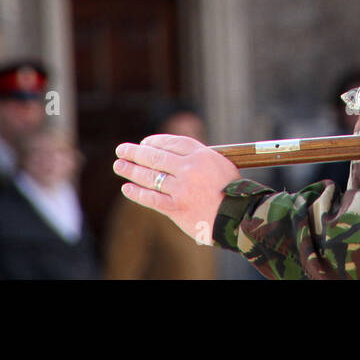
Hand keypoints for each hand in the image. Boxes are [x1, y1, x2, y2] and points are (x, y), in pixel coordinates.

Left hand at [113, 134, 242, 244]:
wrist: (240, 217)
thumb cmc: (233, 191)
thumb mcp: (221, 165)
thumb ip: (199, 160)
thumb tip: (172, 157)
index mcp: (202, 155)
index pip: (171, 142)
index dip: (154, 141)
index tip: (144, 142)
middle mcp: (189, 169)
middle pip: (156, 156)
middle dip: (135, 152)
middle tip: (121, 150)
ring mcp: (181, 189)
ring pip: (150, 176)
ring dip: (131, 170)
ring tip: (119, 165)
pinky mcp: (176, 208)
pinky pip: (151, 198)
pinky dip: (137, 193)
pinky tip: (126, 188)